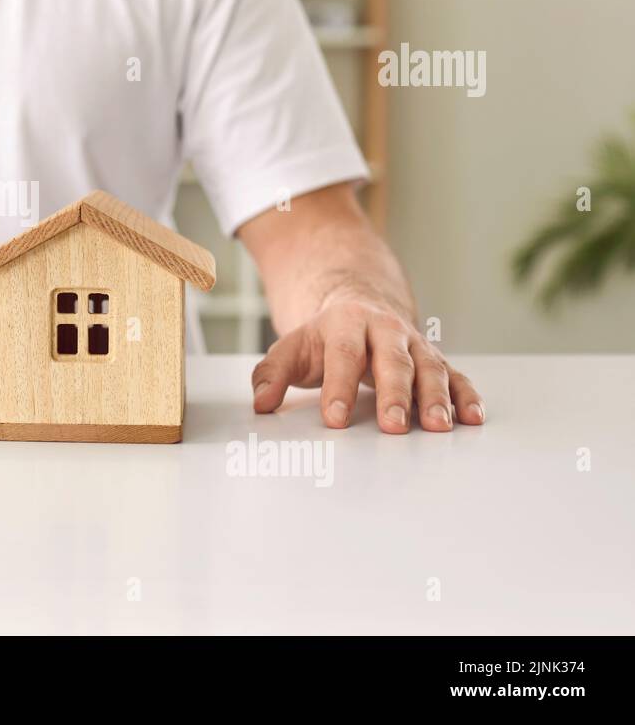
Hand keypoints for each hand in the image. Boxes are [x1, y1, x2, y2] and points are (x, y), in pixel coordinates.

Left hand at [250, 298, 484, 432]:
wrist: (359, 306)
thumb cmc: (324, 338)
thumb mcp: (291, 349)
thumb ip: (272, 374)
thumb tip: (261, 403)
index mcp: (346, 323)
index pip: (344, 354)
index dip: (339, 386)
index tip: (334, 419)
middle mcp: (386, 330)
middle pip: (392, 361)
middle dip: (394, 394)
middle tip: (393, 426)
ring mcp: (415, 344)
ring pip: (429, 368)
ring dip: (435, 398)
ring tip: (438, 427)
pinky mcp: (435, 360)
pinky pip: (455, 375)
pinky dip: (466, 395)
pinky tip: (472, 418)